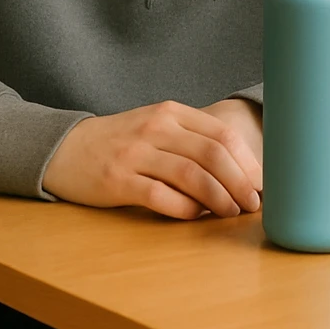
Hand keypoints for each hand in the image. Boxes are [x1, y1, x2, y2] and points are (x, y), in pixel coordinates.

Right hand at [43, 100, 262, 219]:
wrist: (65, 149)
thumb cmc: (122, 142)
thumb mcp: (157, 127)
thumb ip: (193, 141)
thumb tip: (241, 171)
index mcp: (171, 112)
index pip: (222, 134)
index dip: (249, 161)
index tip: (264, 183)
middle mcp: (156, 127)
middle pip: (213, 154)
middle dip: (241, 182)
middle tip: (254, 203)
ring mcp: (136, 153)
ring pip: (192, 175)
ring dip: (219, 198)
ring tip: (232, 212)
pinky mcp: (118, 180)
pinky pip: (161, 197)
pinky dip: (185, 209)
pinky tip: (197, 215)